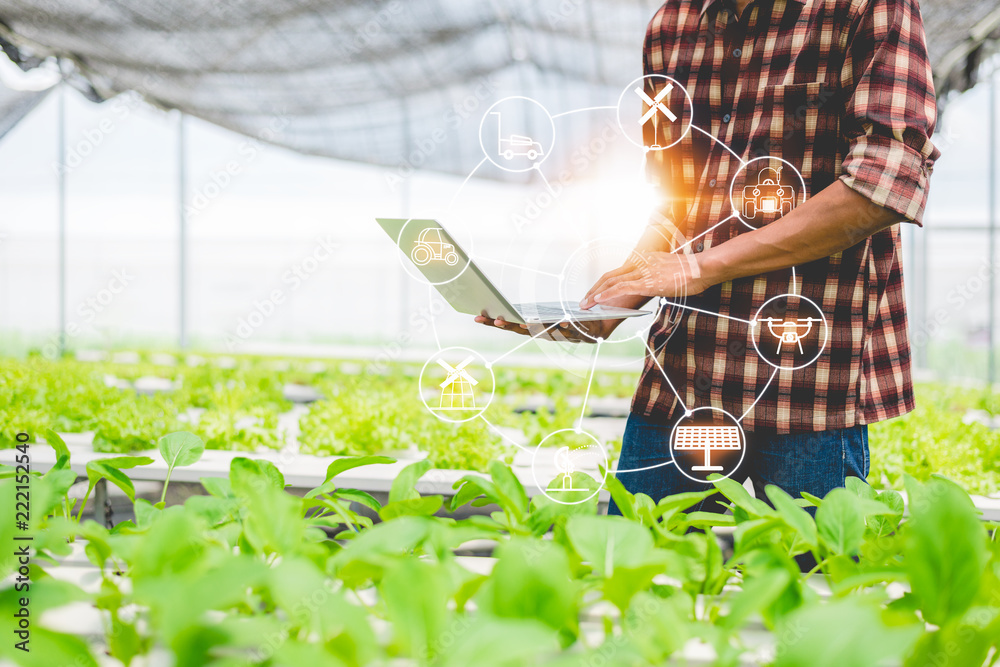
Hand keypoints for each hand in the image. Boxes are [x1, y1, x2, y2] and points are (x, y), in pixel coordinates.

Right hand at [473, 315, 616, 342]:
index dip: (497, 322)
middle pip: (526, 330)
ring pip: (549, 332)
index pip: (514, 326)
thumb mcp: (554, 311)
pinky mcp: (587, 335)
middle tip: (493, 319)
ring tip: (522, 321)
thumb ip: (538, 310)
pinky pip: (576, 330)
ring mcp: (568, 337)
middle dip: (509, 325)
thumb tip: (517, 302)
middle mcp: (551, 336)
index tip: (478, 316)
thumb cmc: (578, 315)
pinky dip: (569, 326)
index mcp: (541, 329)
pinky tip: (563, 321)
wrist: (608, 322)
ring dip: (536, 328)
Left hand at [579, 251, 707, 309]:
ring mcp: (644, 272)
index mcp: (646, 259)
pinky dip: (608, 295)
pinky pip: (622, 288)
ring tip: (586, 304)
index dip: (605, 283)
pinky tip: (598, 301)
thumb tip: (660, 284)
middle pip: (611, 275)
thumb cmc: (693, 272)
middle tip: (585, 300)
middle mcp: (641, 263)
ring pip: (613, 282)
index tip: (596, 292)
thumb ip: (661, 276)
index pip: (620, 272)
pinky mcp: (647, 282)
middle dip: (595, 289)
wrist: (703, 268)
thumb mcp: (672, 271)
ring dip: (596, 294)